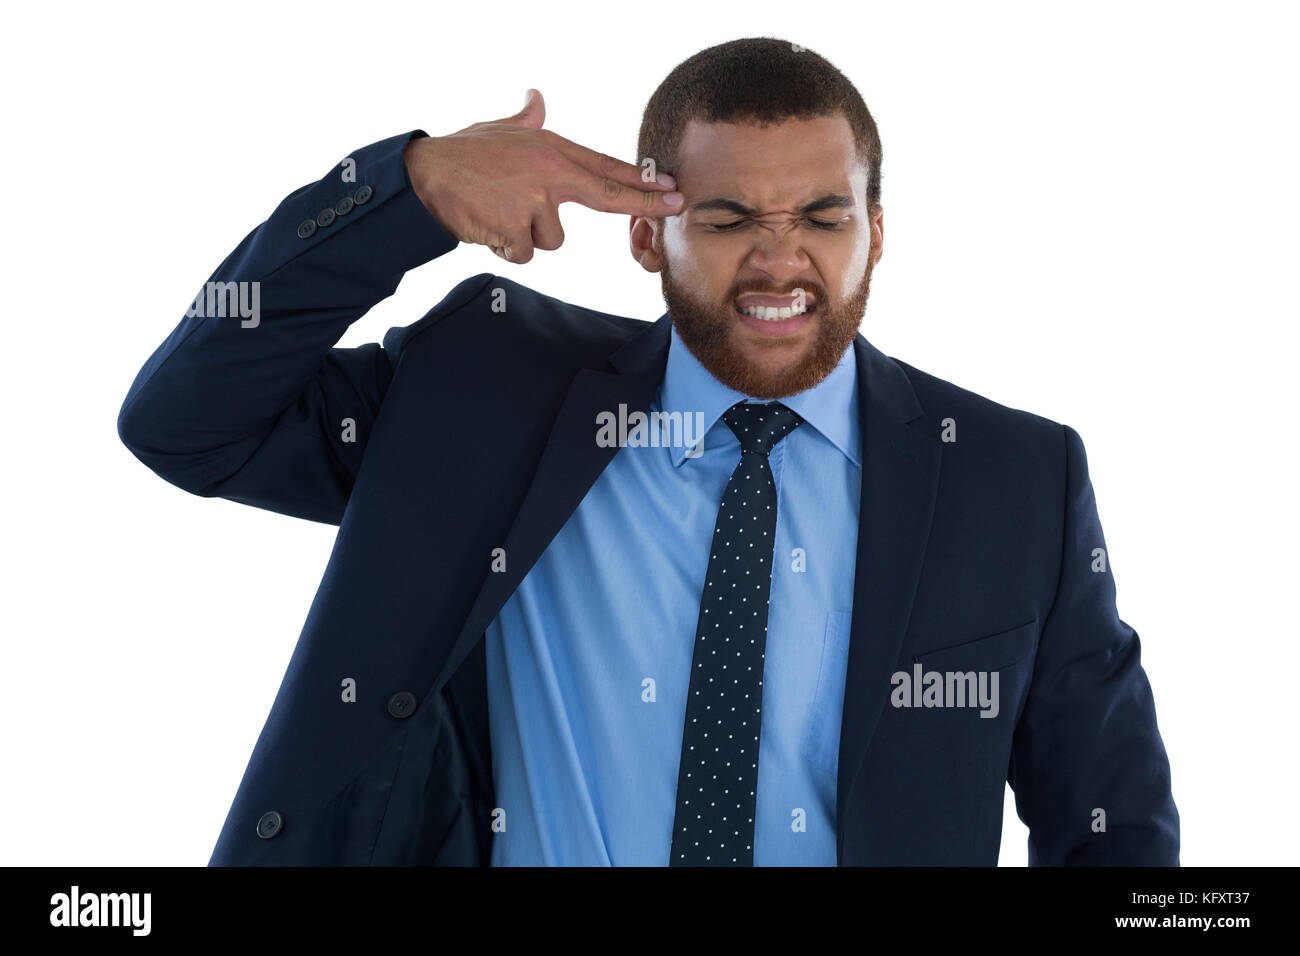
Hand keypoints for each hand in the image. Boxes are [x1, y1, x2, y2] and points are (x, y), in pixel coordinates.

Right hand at [403, 89, 682, 262]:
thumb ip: (526, 118)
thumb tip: (536, 97)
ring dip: (528, 236)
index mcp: (550, 149)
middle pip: (608, 194)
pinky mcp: (517, 229)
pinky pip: (526, 253)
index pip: (605, 167)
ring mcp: (535, 202)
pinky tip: (489, 227)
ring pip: (552, 239)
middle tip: (677, 205)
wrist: (426, 176)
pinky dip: (508, 248)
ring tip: (500, 214)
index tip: (671, 187)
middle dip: (646, 202)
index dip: (641, 180)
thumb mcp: (500, 129)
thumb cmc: (464, 154)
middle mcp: (550, 173)